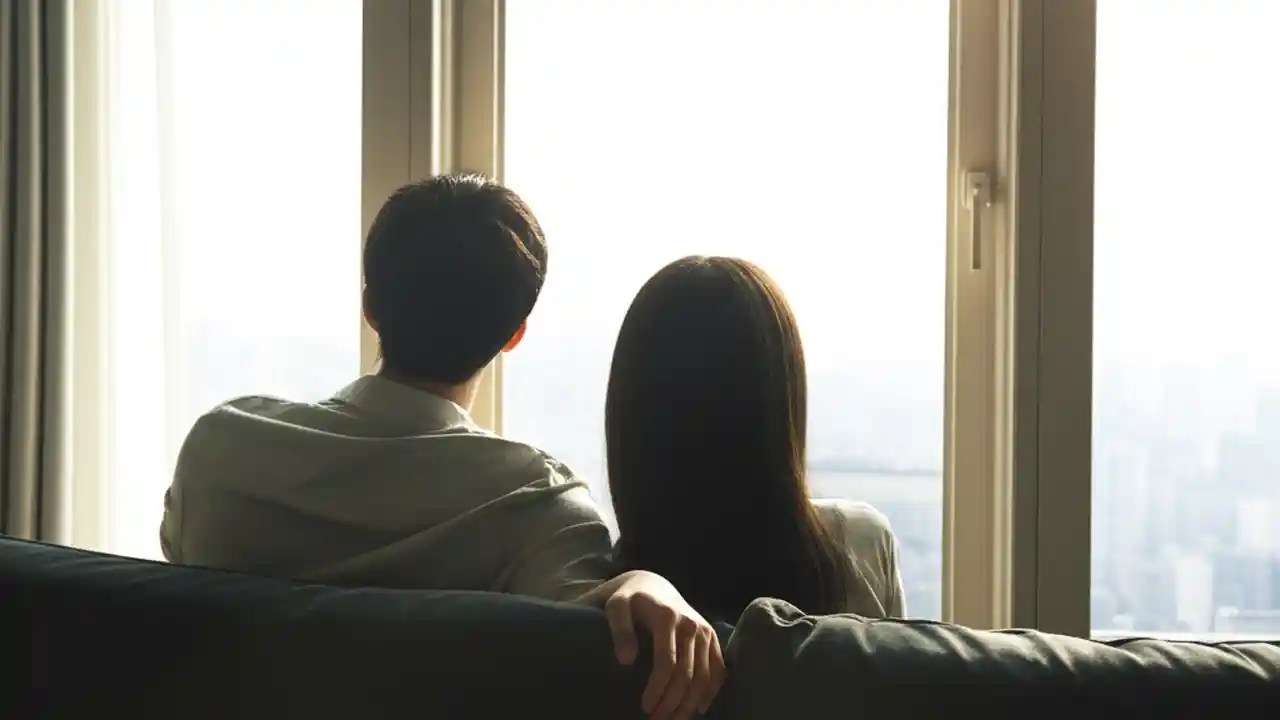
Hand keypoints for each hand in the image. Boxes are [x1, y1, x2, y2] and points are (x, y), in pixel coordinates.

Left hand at [603, 572, 725, 719]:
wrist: (652, 586)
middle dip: (672, 703)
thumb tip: (625, 660)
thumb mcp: (616, 607)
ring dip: (690, 704)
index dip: (657, 689)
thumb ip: (619, 629)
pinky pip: (718, 669)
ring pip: (704, 677)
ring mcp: (704, 631)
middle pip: (687, 674)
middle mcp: (691, 624)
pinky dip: (712, 691)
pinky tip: (699, 708)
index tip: (645, 708)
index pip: (667, 662)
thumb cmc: (630, 600)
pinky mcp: (711, 637)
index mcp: (668, 617)